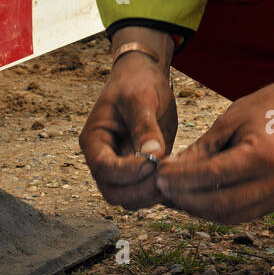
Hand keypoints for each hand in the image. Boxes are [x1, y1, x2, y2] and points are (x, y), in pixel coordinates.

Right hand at [78, 41, 177, 209]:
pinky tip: (179, 175)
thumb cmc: (136, 82)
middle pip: (114, 192)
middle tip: (168, 176)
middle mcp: (104, 158)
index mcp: (94, 140)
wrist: (143, 77)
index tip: (153, 161)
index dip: (127, 171)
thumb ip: (144, 126)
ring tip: (176, 174)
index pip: (103, 168)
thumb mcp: (139, 98)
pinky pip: (146, 191)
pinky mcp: (141, 171)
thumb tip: (153, 154)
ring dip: (152, 193)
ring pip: (131, 198)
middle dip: (140, 189)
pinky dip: (161, 190)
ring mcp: (122, 167)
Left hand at [153, 76, 273, 222]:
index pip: (213, 176)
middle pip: (219, 203)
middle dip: (185, 198)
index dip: (182, 178)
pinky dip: (214, 210)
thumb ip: (200, 150)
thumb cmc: (266, 108)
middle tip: (162, 187)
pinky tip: (195, 198)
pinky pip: (239, 214)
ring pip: (227, 215)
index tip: (160, 174)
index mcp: (263, 157)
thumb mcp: (229, 121)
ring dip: (196, 208)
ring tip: (174, 194)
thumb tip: (169, 170)